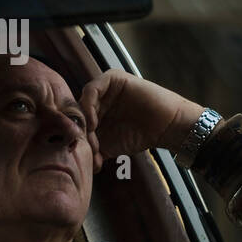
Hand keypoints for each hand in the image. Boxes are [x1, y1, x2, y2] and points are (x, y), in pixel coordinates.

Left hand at [78, 70, 203, 172]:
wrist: (166, 127)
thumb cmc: (140, 136)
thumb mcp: (109, 146)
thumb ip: (93, 150)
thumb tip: (77, 162)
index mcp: (94, 111)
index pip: (75, 120)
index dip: (74, 135)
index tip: (80, 152)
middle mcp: (97, 98)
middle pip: (76, 110)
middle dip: (78, 130)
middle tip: (85, 146)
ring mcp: (104, 87)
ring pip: (82, 101)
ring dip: (83, 120)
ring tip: (91, 137)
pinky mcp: (113, 79)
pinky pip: (92, 89)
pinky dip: (88, 105)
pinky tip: (94, 122)